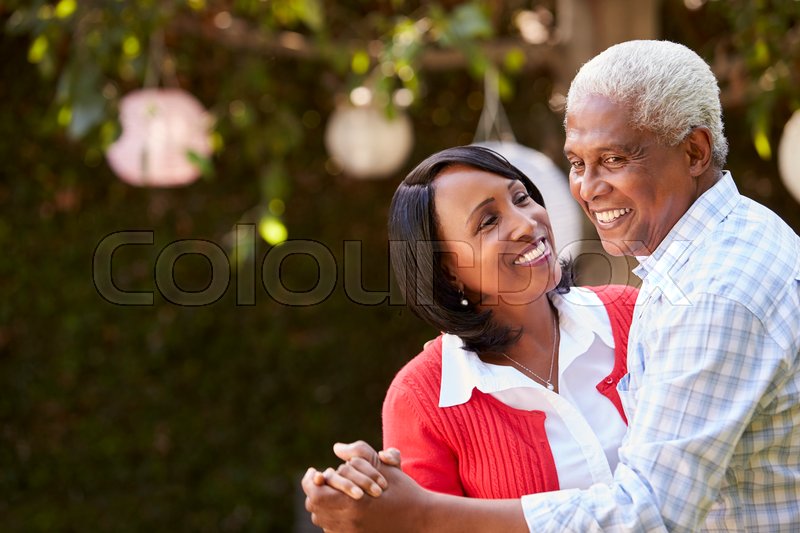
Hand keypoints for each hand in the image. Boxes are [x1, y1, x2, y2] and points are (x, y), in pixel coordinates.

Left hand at [302, 458, 428, 532]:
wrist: (420, 519)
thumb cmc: (403, 491)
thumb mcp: (384, 467)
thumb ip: (359, 453)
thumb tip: (337, 447)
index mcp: (353, 503)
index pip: (316, 493)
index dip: (310, 481)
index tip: (315, 472)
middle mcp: (347, 522)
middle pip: (314, 507)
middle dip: (315, 492)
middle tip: (320, 480)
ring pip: (320, 520)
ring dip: (321, 505)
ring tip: (330, 493)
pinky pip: (331, 529)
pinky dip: (331, 517)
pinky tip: (341, 507)